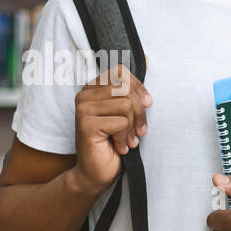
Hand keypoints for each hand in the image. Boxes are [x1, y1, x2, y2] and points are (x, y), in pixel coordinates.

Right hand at [68, 64, 150, 195]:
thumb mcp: (127, 113)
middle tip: (138, 132)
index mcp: (93, 88)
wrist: (98, 172)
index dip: (139, 87)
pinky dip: (125, 137)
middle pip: (126, 89)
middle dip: (139, 113)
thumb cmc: (114, 142)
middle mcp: (84, 94)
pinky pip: (120, 122)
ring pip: (125, 105)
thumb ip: (132, 90)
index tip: (148, 105)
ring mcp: (83, 108)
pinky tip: (120, 147)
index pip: (120, 71)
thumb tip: (146, 58)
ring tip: (128, 141)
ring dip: (132, 128)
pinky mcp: (86, 123)